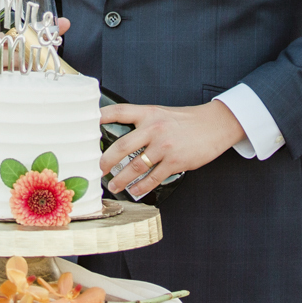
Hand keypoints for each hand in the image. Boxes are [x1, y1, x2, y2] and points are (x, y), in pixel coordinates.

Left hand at [99, 100, 246, 194]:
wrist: (214, 125)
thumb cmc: (186, 121)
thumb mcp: (162, 114)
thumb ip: (143, 122)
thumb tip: (123, 136)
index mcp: (149, 113)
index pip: (119, 111)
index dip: (101, 116)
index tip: (87, 122)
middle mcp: (154, 128)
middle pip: (121, 146)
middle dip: (106, 161)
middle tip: (98, 170)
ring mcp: (164, 146)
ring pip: (134, 167)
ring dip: (121, 179)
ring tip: (113, 185)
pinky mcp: (175, 162)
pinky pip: (152, 178)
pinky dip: (141, 187)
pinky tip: (135, 190)